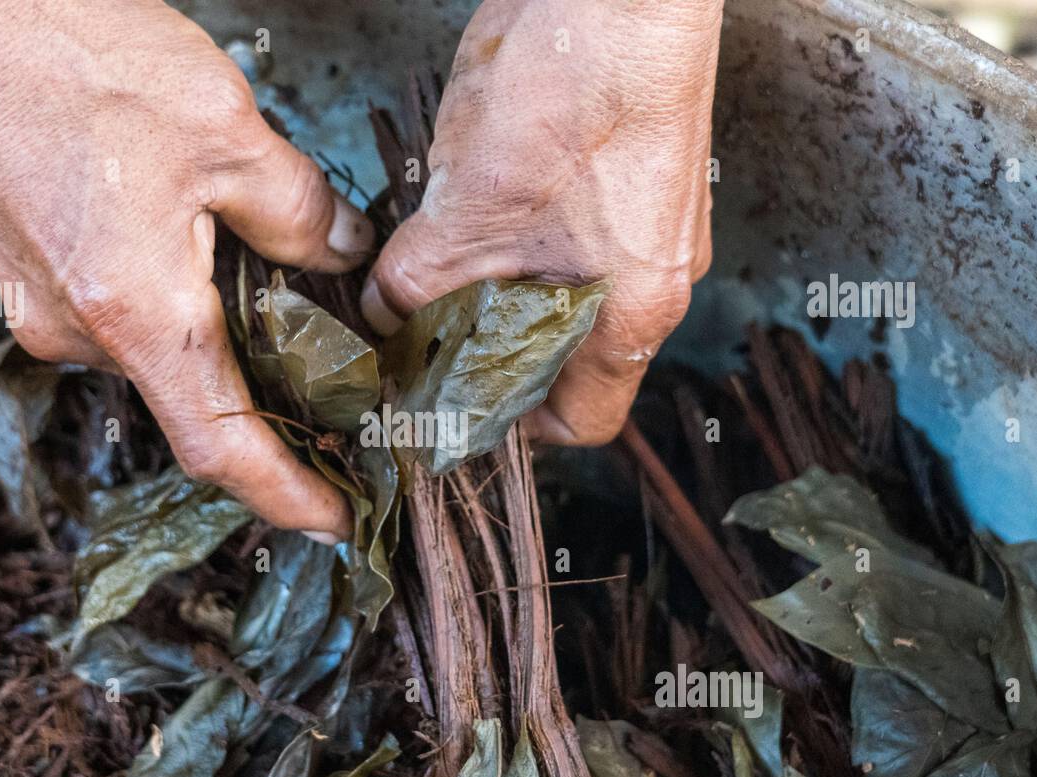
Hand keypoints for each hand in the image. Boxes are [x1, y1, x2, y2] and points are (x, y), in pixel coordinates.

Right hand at [0, 0, 372, 540]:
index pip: (220, 445)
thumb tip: (343, 252)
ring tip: (284, 308)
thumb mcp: (228, 136)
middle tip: (340, 394)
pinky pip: (116, 319)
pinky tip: (208, 264)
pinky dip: (172, 310)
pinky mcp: (27, 275)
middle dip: (268, 404)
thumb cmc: (81, 62)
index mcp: (135, 314)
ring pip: (155, 354)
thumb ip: (300, 213)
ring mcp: (44, 307)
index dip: (284, 494)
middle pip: (193, 401)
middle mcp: (79, 331)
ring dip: (219, 342)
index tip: (335, 520)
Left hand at [361, 0, 720, 444]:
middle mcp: (655, 276)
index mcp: (634, 311)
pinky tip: (472, 197)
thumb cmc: (576, 88)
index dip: (518, 428)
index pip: (584, 421)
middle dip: (494, 346)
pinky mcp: (630, 168)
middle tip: (428, 331)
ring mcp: (649, 220)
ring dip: (501, 282)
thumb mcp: (467, 212)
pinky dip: (518, 230)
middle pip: (568, 353)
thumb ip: (416, 287)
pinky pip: (570, 228)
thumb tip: (381, 318)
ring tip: (444, 255)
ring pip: (563, 286)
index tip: (456, 407)